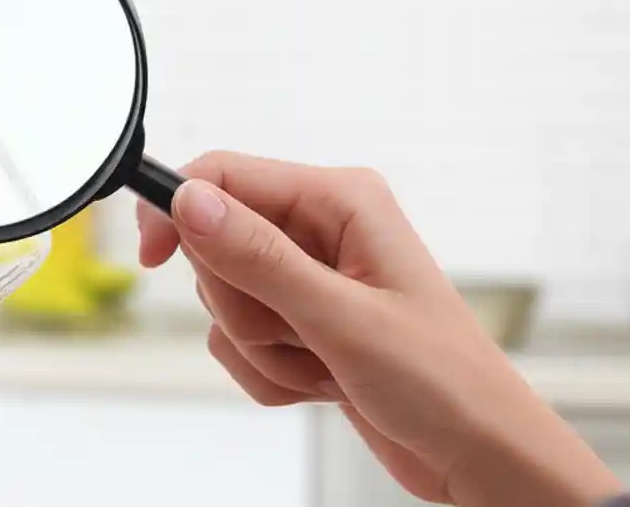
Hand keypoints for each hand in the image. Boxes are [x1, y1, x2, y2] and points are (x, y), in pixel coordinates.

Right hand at [138, 152, 621, 506]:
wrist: (477, 454)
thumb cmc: (443, 382)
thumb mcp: (341, 317)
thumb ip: (258, 257)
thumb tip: (190, 201)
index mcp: (340, 200)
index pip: (224, 174)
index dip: (178, 210)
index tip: (152, 257)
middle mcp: (321, 229)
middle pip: (215, 245)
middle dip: (242, 306)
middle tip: (298, 333)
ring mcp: (308, 278)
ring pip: (223, 301)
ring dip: (261, 347)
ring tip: (324, 364)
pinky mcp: (300, 320)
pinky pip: (238, 342)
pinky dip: (270, 373)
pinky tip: (323, 383)